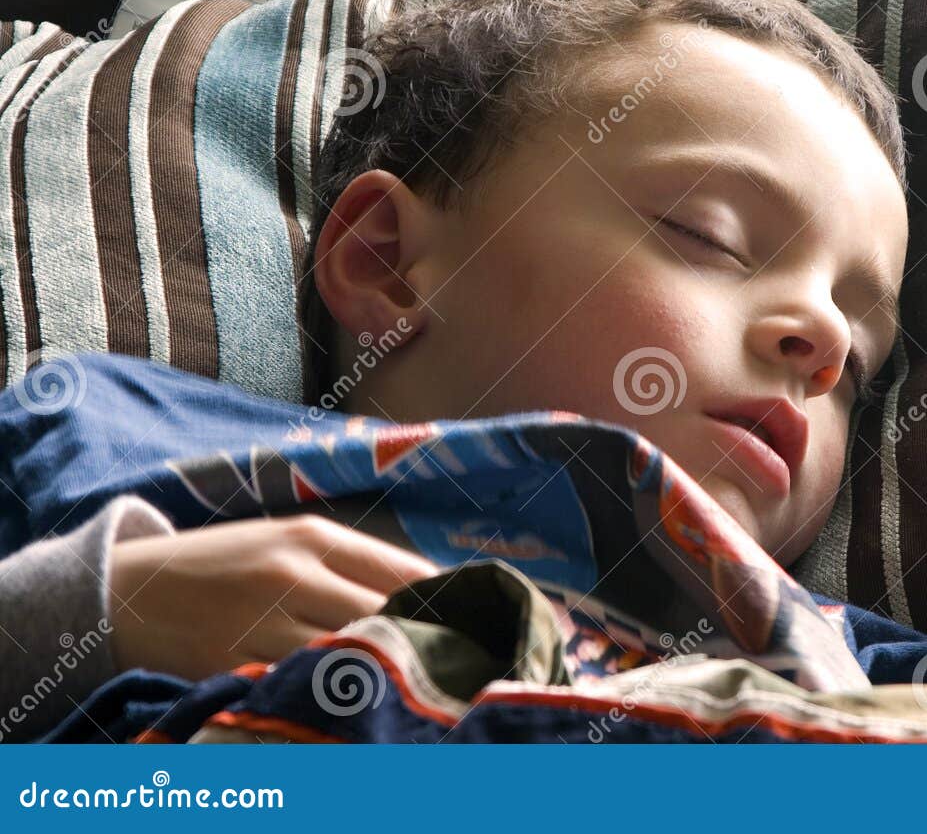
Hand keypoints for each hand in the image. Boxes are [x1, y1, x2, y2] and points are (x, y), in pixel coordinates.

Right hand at [107, 513, 438, 680]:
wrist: (123, 592)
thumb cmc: (222, 566)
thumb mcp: (287, 543)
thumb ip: (353, 567)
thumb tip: (432, 596)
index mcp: (314, 537)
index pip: (406, 572)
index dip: (451, 602)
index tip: (483, 622)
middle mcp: (293, 574)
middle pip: (385, 616)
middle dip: (426, 642)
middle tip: (464, 667)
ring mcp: (261, 622)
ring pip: (347, 656)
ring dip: (383, 676)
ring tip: (423, 694)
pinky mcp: (235, 665)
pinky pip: (298, 686)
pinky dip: (330, 698)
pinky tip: (357, 709)